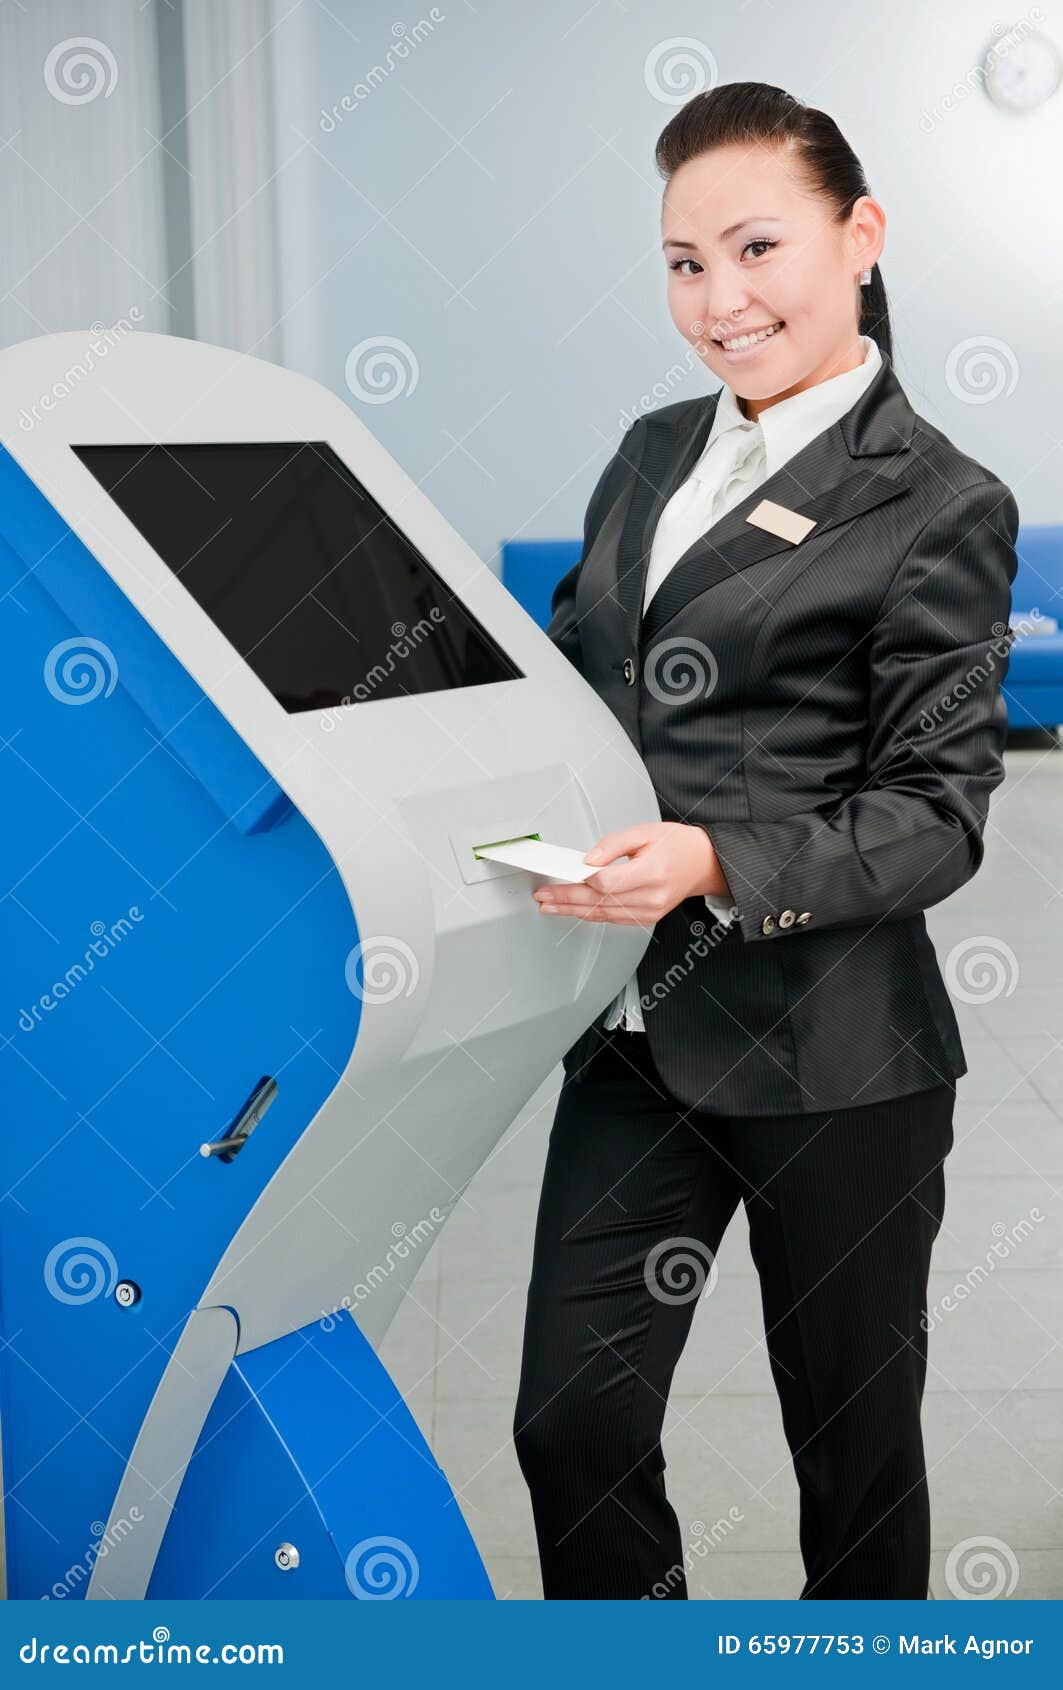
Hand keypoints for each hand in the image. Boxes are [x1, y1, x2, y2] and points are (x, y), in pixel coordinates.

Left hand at [532, 822, 731, 925]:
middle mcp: (651, 897)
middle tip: (543, 896)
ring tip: (549, 905)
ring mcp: (649, 912)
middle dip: (566, 899)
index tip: (558, 876)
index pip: (608, 882)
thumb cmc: (677, 845)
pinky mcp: (645, 918)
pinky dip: (590, 914)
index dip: (580, 881)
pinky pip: (612, 918)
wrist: (703, 864)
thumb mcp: (645, 832)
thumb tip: (587, 860)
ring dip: (572, 910)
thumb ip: (613, 845)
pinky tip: (573, 910)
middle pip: (599, 901)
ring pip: (602, 914)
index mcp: (652, 872)